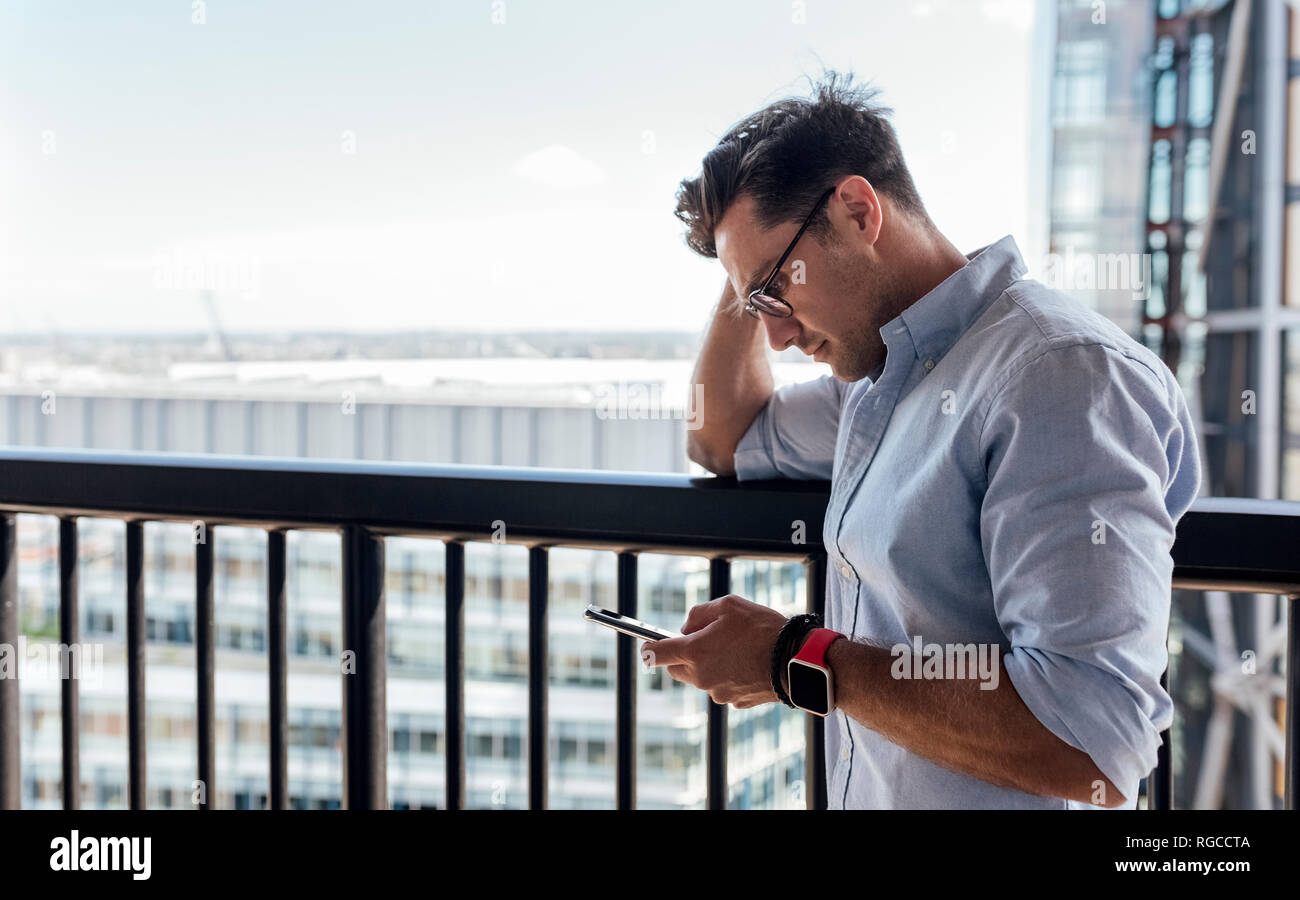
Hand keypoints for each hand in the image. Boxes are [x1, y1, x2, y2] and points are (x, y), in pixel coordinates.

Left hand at [640, 594, 787, 708]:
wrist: (795, 661)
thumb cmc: (762, 630)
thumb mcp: (728, 605)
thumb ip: (699, 613)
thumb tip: (687, 627)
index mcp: (695, 652)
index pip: (657, 654)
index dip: (649, 647)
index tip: (647, 646)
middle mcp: (702, 676)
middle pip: (677, 669)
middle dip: (683, 656)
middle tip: (705, 640)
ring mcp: (718, 692)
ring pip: (701, 679)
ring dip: (709, 666)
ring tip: (736, 649)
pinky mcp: (735, 702)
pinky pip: (723, 688)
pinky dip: (729, 677)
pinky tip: (747, 664)